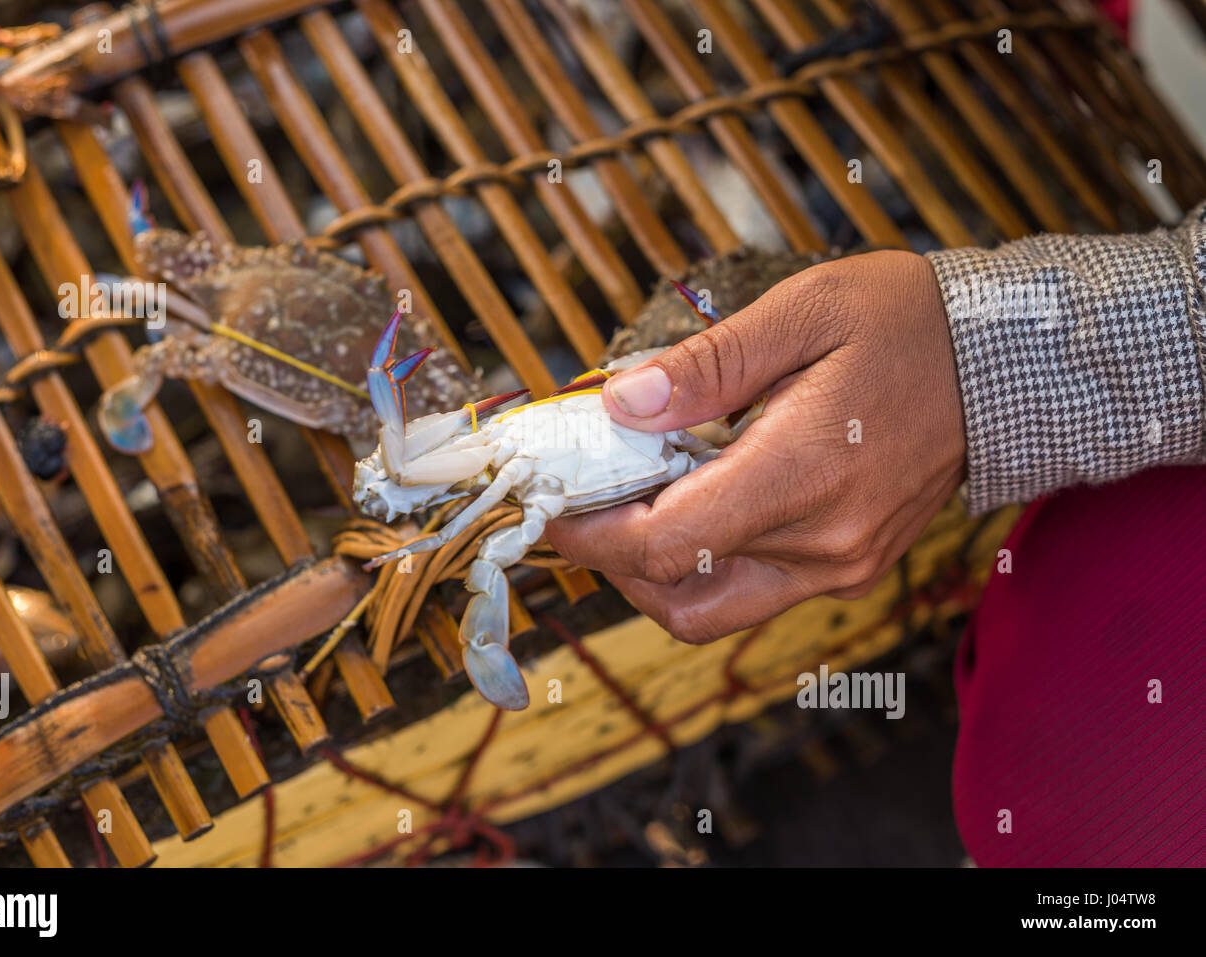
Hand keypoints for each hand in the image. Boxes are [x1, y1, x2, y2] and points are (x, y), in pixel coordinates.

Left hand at [545, 250, 966, 642]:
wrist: (1003, 363)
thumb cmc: (904, 322)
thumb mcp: (802, 312)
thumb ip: (705, 368)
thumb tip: (620, 404)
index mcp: (802, 477)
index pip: (665, 545)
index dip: (592, 536)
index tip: (552, 509)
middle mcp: (823, 545)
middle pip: (679, 597)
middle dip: (615, 563)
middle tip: (586, 505)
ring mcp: (841, 567)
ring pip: (713, 610)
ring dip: (657, 573)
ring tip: (636, 503)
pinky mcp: (852, 569)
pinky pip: (755, 594)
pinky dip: (706, 565)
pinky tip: (697, 501)